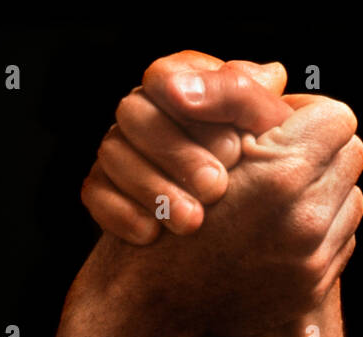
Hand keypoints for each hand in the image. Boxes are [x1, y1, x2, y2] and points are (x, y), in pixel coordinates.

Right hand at [83, 51, 291, 242]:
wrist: (248, 225)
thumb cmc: (264, 166)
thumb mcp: (267, 129)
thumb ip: (247, 97)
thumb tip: (231, 78)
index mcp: (184, 83)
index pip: (165, 76)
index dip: (191, 104)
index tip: (229, 146)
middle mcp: (145, 110)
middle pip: (135, 113)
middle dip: (177, 153)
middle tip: (216, 188)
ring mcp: (120, 149)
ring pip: (113, 153)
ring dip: (154, 188)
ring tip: (192, 222)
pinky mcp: (103, 188)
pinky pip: (96, 193)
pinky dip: (122, 214)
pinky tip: (153, 234)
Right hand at [102, 94, 362, 336]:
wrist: (154, 300)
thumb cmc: (167, 213)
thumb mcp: (198, 148)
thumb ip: (246, 111)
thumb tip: (280, 78)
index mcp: (281, 177)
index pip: (336, 117)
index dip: (307, 113)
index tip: (281, 123)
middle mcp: (306, 222)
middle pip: (352, 155)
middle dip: (322, 149)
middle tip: (285, 154)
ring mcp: (313, 262)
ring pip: (352, 198)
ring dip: (324, 190)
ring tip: (283, 194)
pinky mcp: (313, 288)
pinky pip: (341, 240)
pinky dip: (319, 229)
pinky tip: (281, 229)